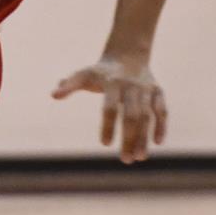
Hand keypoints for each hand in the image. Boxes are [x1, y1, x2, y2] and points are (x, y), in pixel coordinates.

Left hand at [52, 55, 168, 163]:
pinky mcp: (158, 91)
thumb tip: (53, 95)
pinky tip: (158, 143)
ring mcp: (146, 88)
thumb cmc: (100, 72)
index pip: (110, 107)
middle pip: (132, 115)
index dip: (107, 126)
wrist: (127, 54)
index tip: (104, 144)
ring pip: (148, 115)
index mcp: (112, 82)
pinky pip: (162, 110)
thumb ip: (69, 86)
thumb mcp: (83, 75)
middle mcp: (131, 85)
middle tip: (125, 160)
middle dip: (129, 138)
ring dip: (145, 137)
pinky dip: (161, 125)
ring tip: (139, 158)